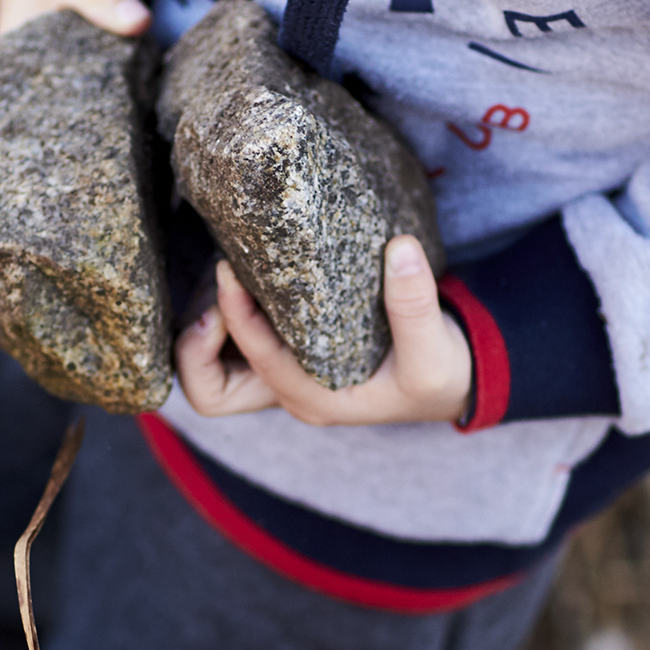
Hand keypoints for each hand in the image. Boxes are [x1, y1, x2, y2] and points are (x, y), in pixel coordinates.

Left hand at [176, 236, 471, 424]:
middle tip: (214, 292)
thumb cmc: (441, 373)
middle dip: (195, 346)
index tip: (230, 270)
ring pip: (216, 370)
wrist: (454, 381)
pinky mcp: (291, 358)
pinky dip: (228, 318)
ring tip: (219, 275)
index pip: (255, 359)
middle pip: (210, 391)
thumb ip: (416, 303)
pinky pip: (236, 348)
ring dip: (207, 329)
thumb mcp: (437, 348)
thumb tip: (401, 248)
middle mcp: (291, 394)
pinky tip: (240, 274)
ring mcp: (286, 380)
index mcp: (316, 400)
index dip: (235, 315)